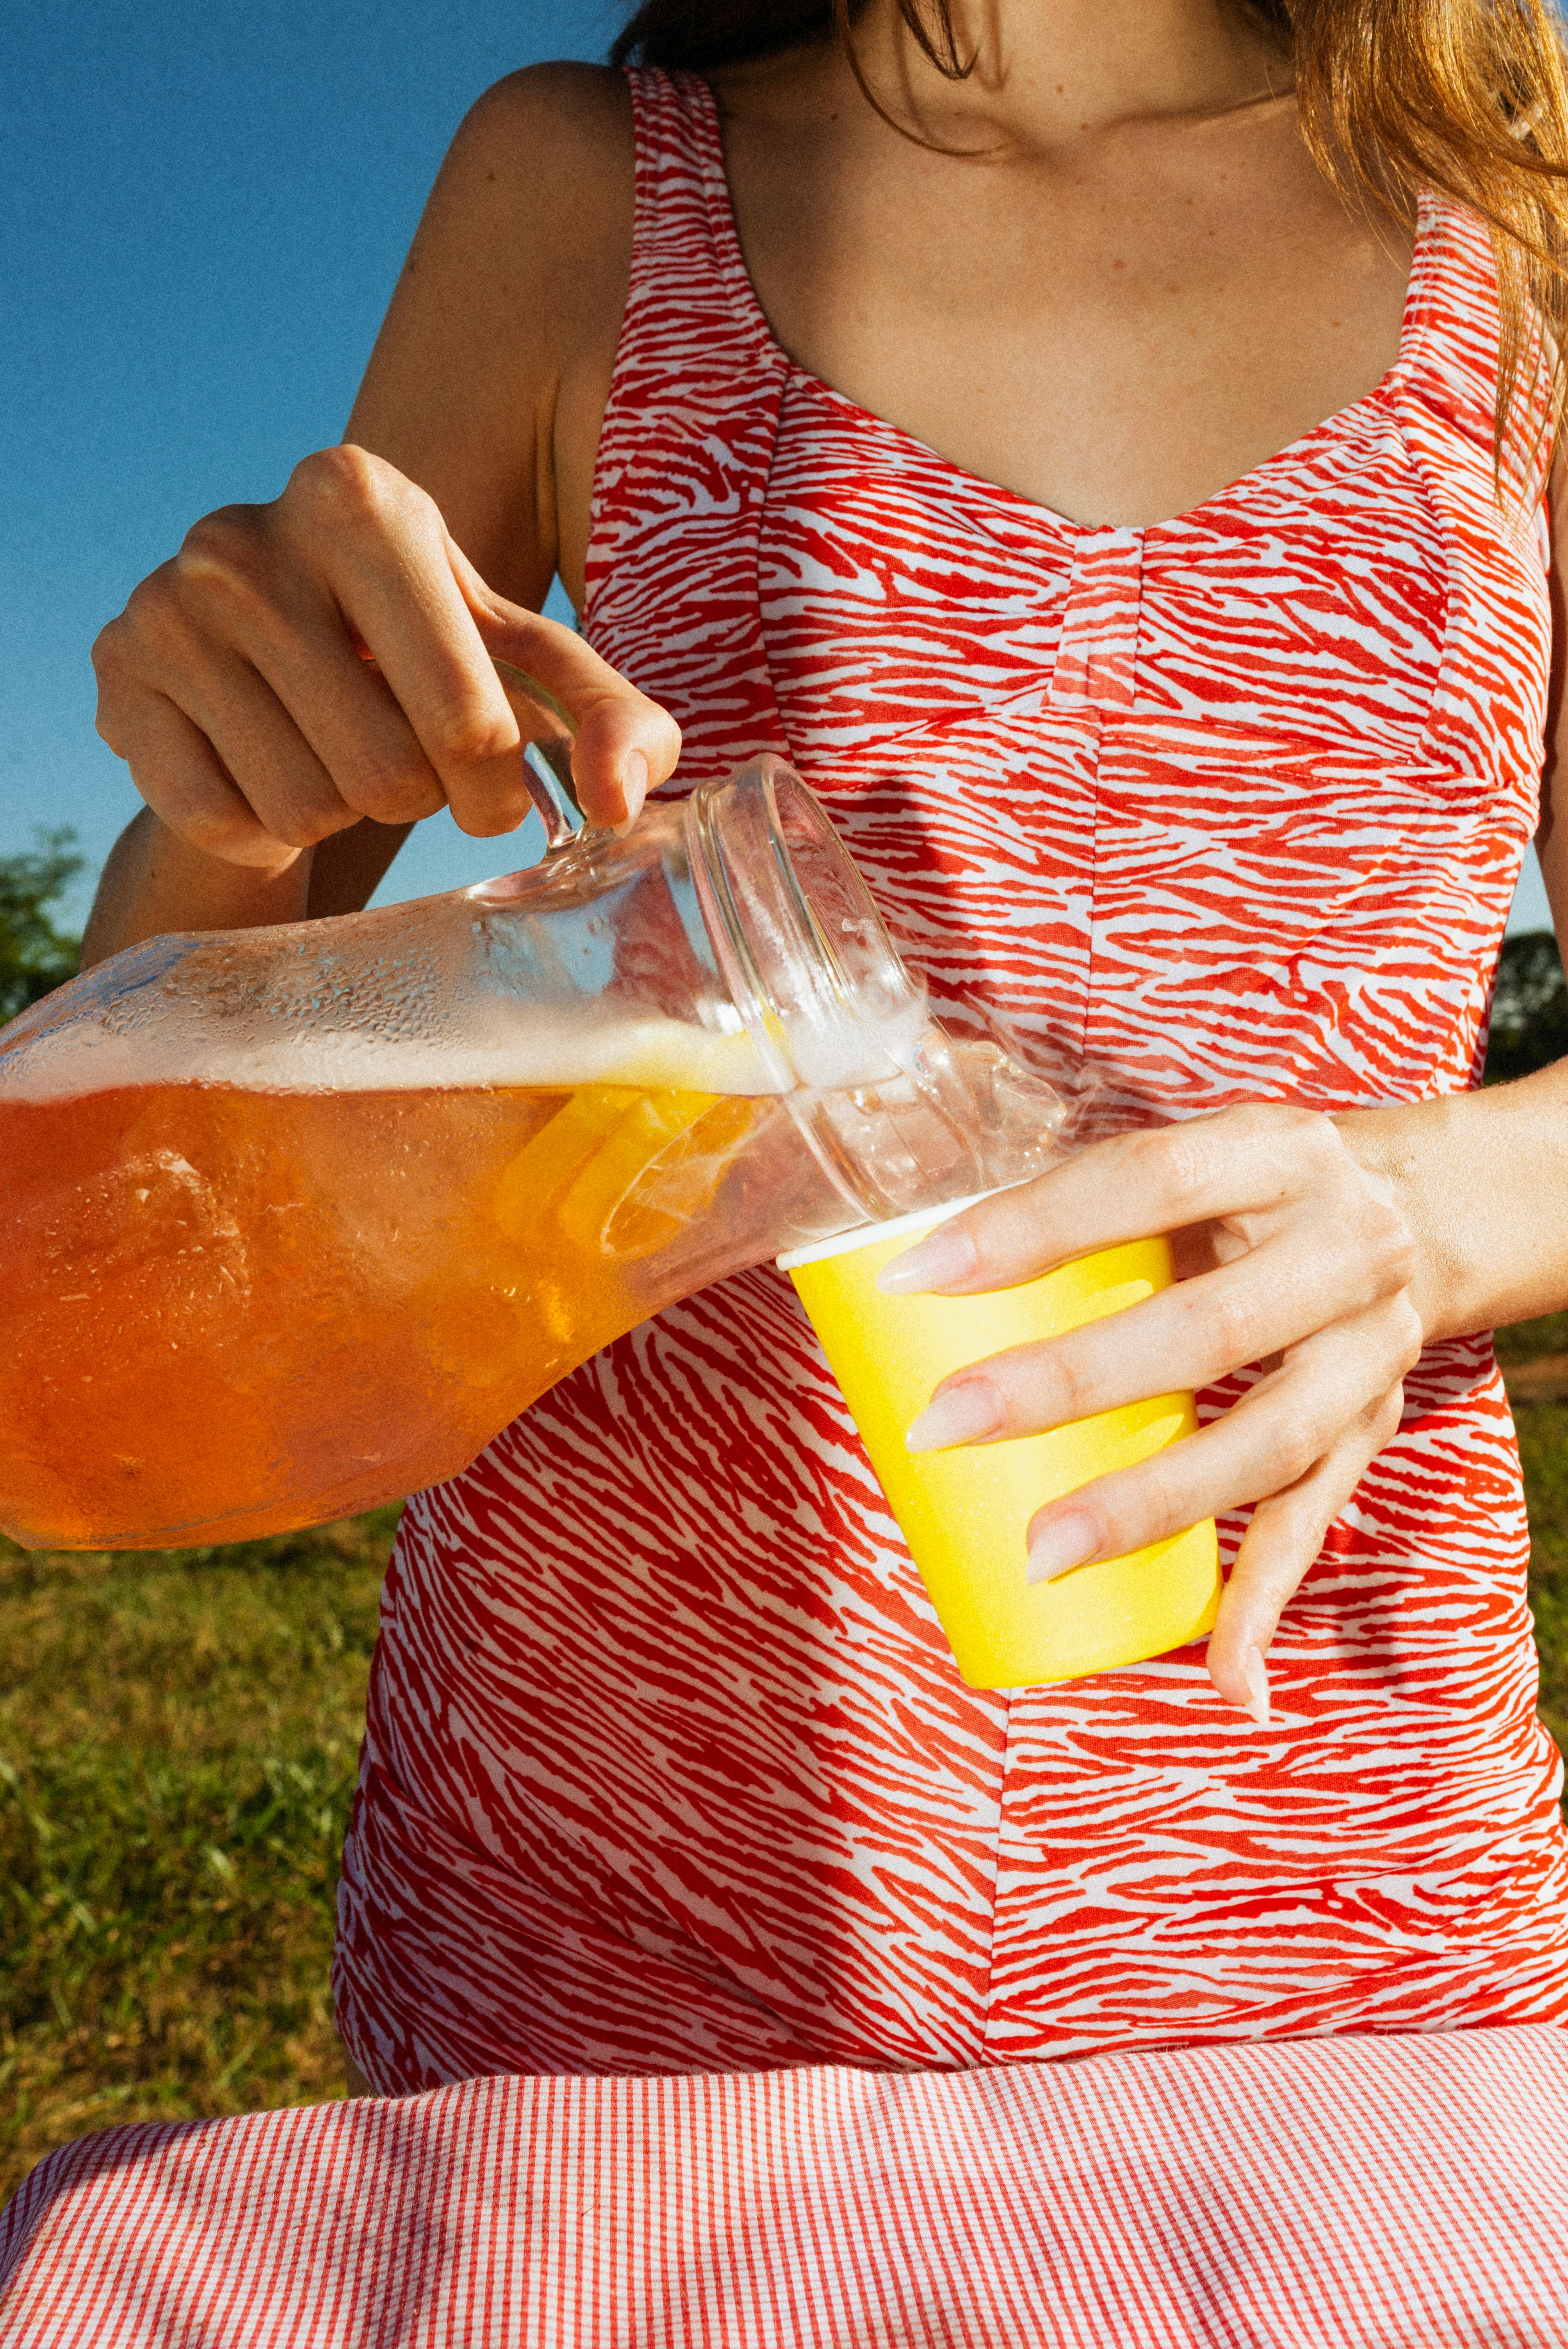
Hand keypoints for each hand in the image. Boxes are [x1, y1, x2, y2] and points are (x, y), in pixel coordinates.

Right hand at [91, 445, 679, 873]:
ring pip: (305, 807)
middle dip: (414, 800)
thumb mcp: (516, 665)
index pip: (469, 718)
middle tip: (400, 765)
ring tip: (327, 754)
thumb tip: (624, 800)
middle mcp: (249, 536)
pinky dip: (259, 829)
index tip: (490, 789)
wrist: (255, 659)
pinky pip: (223, 820)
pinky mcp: (120, 681)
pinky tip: (260, 767)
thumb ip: (604, 716)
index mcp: (361, 499)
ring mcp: (169, 606)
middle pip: (390, 775)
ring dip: (337, 812)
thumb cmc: (411, 655)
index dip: (495, 789)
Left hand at [879, 1106, 1423, 1719]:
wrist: (1416, 1214)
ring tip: (1040, 1554)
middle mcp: (1343, 1251)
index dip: (1028, 1225)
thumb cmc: (1249, 1193)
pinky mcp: (1372, 1433)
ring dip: (1147, 1506)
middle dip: (1065, 1383)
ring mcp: (1368, 1354)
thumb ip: (1086, 1203)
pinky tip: (1230, 1683)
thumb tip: (913, 1274)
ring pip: (1260, 1445)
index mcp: (1278, 1154)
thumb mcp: (1197, 1161)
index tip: (913, 1275)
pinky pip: (1312, 1526)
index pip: (1145, 1180)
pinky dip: (1265, 1607)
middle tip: (944, 1423)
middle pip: (1201, 1329)